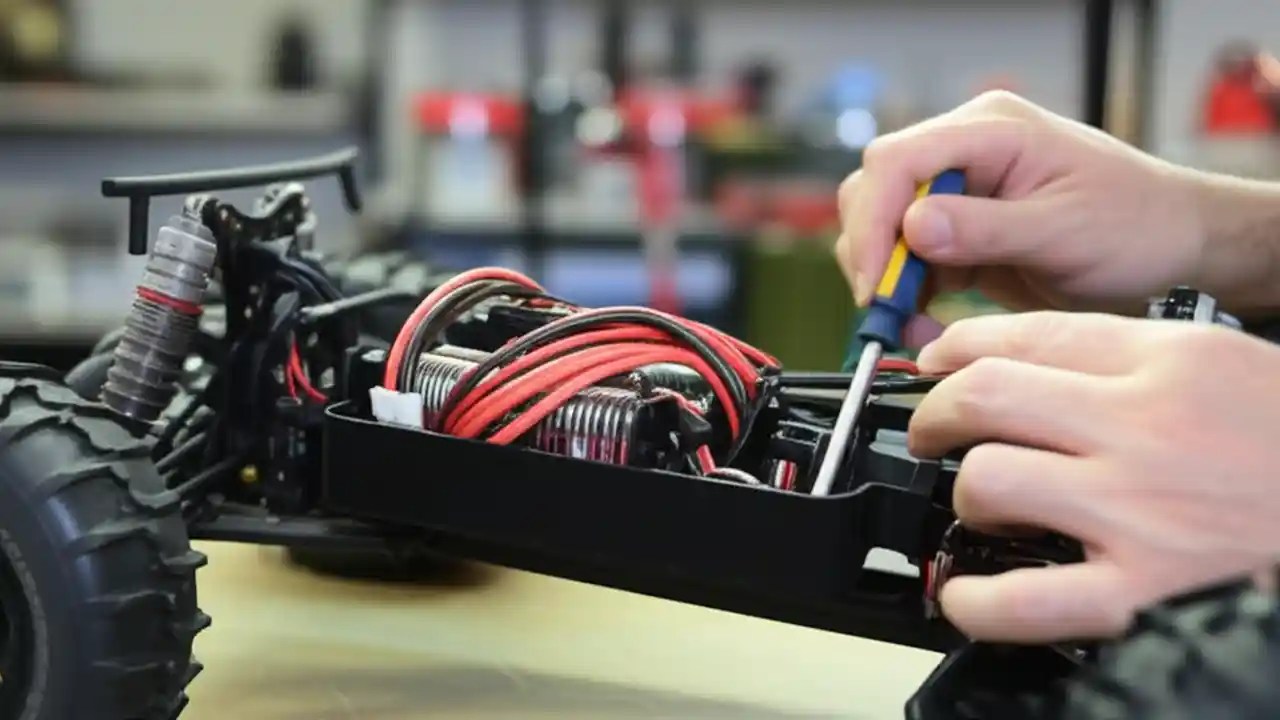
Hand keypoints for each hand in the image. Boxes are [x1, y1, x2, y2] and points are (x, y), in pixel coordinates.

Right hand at [835, 91, 1206, 344]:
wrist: (1174, 253)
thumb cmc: (1139, 226)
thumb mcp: (1065, 230)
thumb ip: (987, 228)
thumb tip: (914, 228)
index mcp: (990, 131)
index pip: (896, 161)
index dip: (874, 220)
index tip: (876, 281)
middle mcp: (965, 154)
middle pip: (876, 192)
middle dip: (872, 254)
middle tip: (889, 309)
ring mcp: (960, 194)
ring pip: (884, 231)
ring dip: (888, 283)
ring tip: (912, 327)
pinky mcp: (960, 234)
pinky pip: (908, 264)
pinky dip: (907, 299)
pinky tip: (926, 327)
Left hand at [909, 312, 1279, 642]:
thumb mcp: (1231, 369)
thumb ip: (1137, 358)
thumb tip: (1036, 363)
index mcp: (1171, 361)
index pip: (1031, 334)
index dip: (960, 347)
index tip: (938, 363)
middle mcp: (1146, 425)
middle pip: (985, 396)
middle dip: (935, 413)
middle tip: (931, 431)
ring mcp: (1139, 510)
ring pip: (987, 481)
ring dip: (963, 496)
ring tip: (978, 507)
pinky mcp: (1146, 592)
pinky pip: (1023, 600)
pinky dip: (975, 601)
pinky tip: (968, 596)